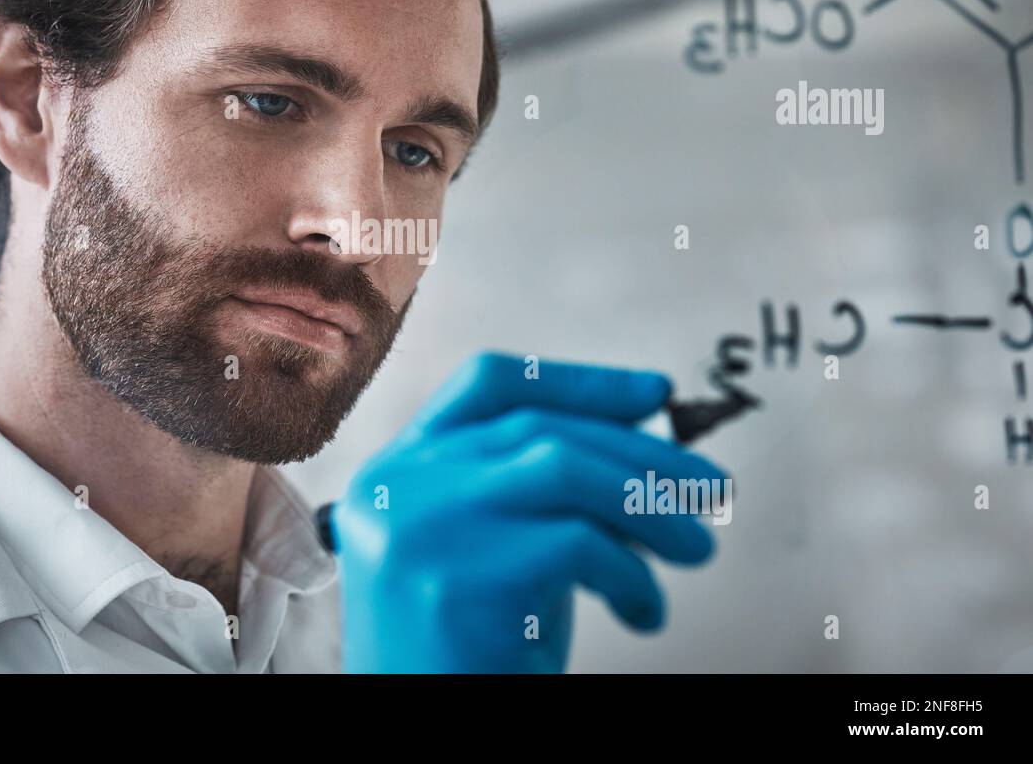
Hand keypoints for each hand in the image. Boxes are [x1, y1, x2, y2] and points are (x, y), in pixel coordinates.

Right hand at [329, 351, 729, 672]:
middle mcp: (396, 486)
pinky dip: (633, 577)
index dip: (577, 380)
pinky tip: (643, 611)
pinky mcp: (456, 578)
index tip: (655, 393)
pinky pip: (579, 545)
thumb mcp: (496, 552)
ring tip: (696, 548)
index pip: (486, 384)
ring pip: (562, 465)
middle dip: (642, 452)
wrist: (428, 731)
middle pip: (538, 426)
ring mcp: (420, 526)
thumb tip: (650, 447)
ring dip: (650, 505)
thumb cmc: (469, 654)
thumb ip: (540, 494)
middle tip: (711, 489)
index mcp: (396, 471)